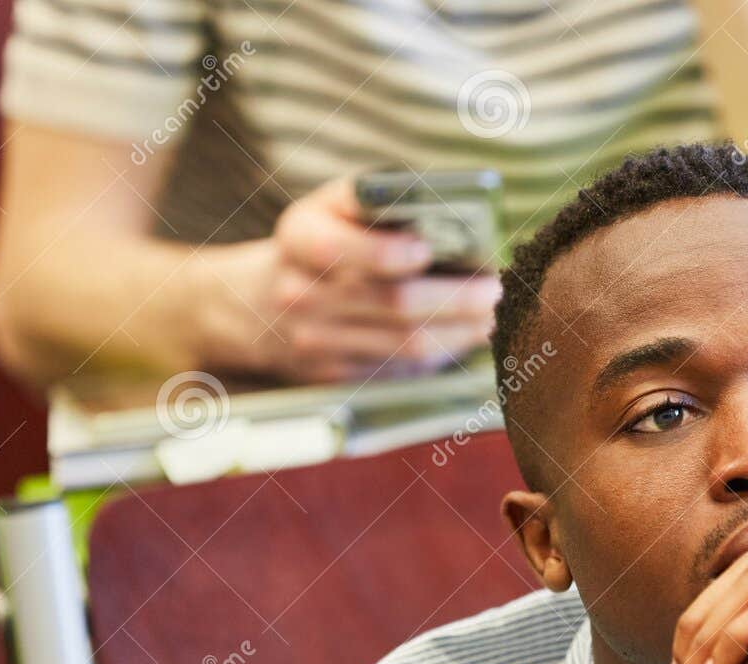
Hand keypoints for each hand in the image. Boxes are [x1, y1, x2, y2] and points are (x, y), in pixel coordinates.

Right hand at [204, 177, 499, 381]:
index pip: (338, 249)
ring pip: (406, 345)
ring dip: (461, 330)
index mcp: (299, 238)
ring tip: (492, 314)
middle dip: (456, 298)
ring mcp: (316, 343)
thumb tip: (454, 219)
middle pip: (393, 304)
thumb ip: (378, 200)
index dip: (386, 253)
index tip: (427, 249)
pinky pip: (401, 369)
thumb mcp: (329, 206)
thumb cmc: (317, 242)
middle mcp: (301, 294)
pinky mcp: (336, 378)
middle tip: (496, 289)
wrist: (251, 307)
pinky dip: (442, 353)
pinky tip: (466, 335)